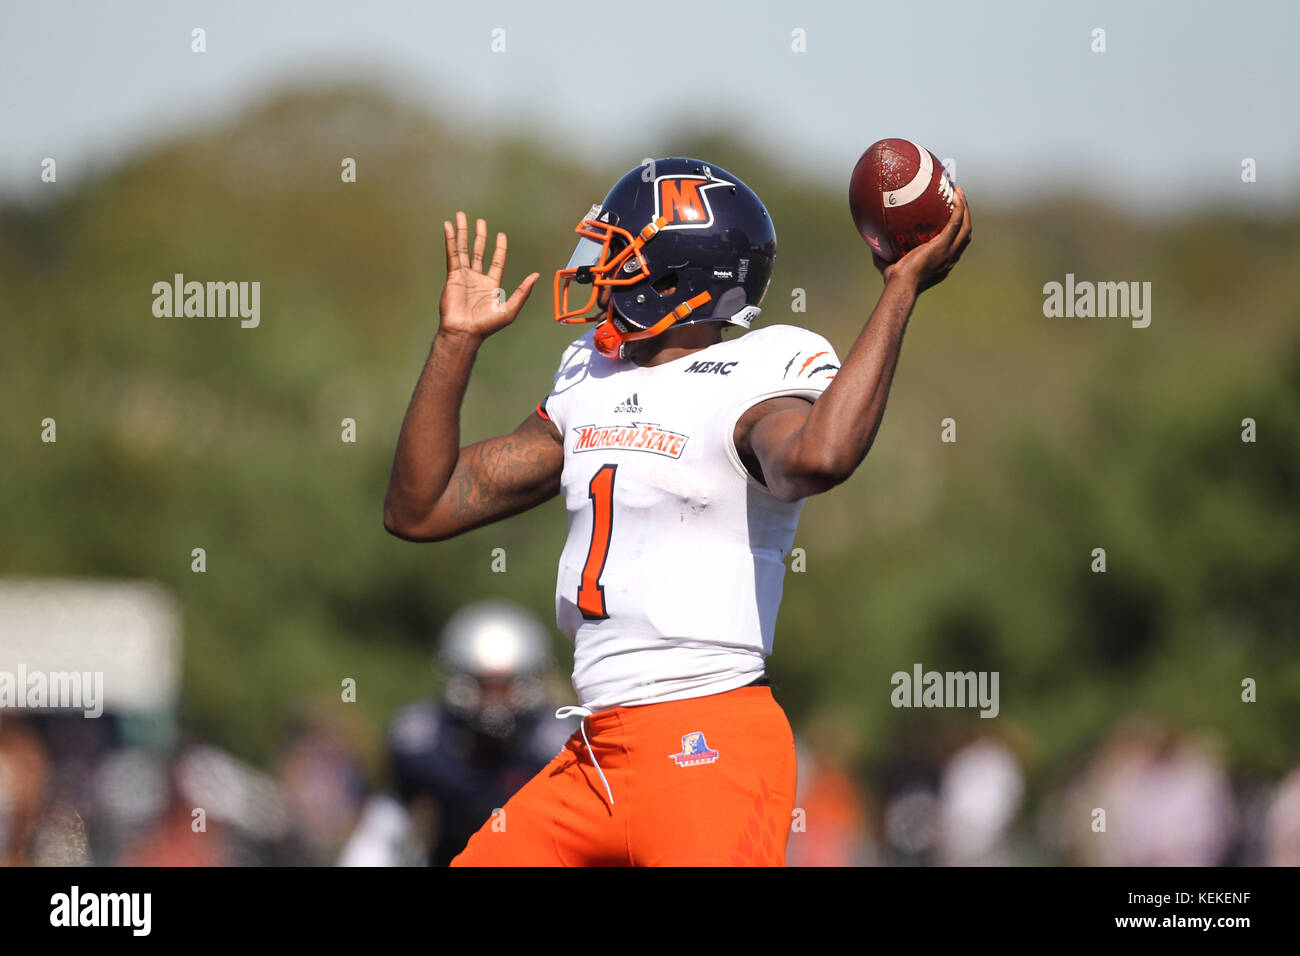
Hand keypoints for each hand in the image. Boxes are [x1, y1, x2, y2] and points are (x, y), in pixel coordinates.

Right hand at [439, 211, 539, 341]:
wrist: (465, 331)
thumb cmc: (487, 325)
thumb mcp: (510, 308)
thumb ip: (522, 291)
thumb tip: (536, 276)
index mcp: (491, 285)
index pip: (497, 261)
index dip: (499, 248)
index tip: (501, 235)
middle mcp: (477, 278)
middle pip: (478, 251)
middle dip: (480, 236)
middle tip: (480, 221)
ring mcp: (464, 276)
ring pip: (463, 249)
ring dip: (463, 232)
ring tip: (462, 216)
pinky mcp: (452, 276)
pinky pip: (452, 253)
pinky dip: (450, 239)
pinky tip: (449, 227)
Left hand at [873, 186, 971, 293]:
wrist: (901, 284)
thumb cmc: (893, 279)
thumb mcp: (888, 263)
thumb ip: (881, 252)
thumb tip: (870, 241)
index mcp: (941, 262)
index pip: (954, 244)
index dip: (955, 230)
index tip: (950, 216)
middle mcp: (950, 257)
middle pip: (964, 233)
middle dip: (964, 215)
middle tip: (958, 199)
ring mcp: (949, 252)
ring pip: (965, 227)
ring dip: (965, 209)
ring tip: (958, 193)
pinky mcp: (944, 244)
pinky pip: (956, 222)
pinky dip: (959, 209)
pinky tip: (955, 196)